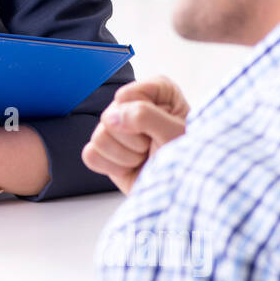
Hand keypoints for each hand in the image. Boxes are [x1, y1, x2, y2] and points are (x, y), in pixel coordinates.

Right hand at [81, 76, 188, 194]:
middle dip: (134, 141)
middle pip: (109, 118)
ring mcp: (118, 129)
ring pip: (99, 137)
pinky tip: (131, 167)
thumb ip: (145, 116)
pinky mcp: (106, 151)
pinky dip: (112, 166)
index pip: (127, 96)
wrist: (184, 190)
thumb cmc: (189, 158)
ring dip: (125, 156)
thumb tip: (110, 118)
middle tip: (153, 147)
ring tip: (145, 158)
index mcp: (155, 90)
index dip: (142, 117)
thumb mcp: (174, 132)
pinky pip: (90, 155)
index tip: (162, 129)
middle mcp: (133, 105)